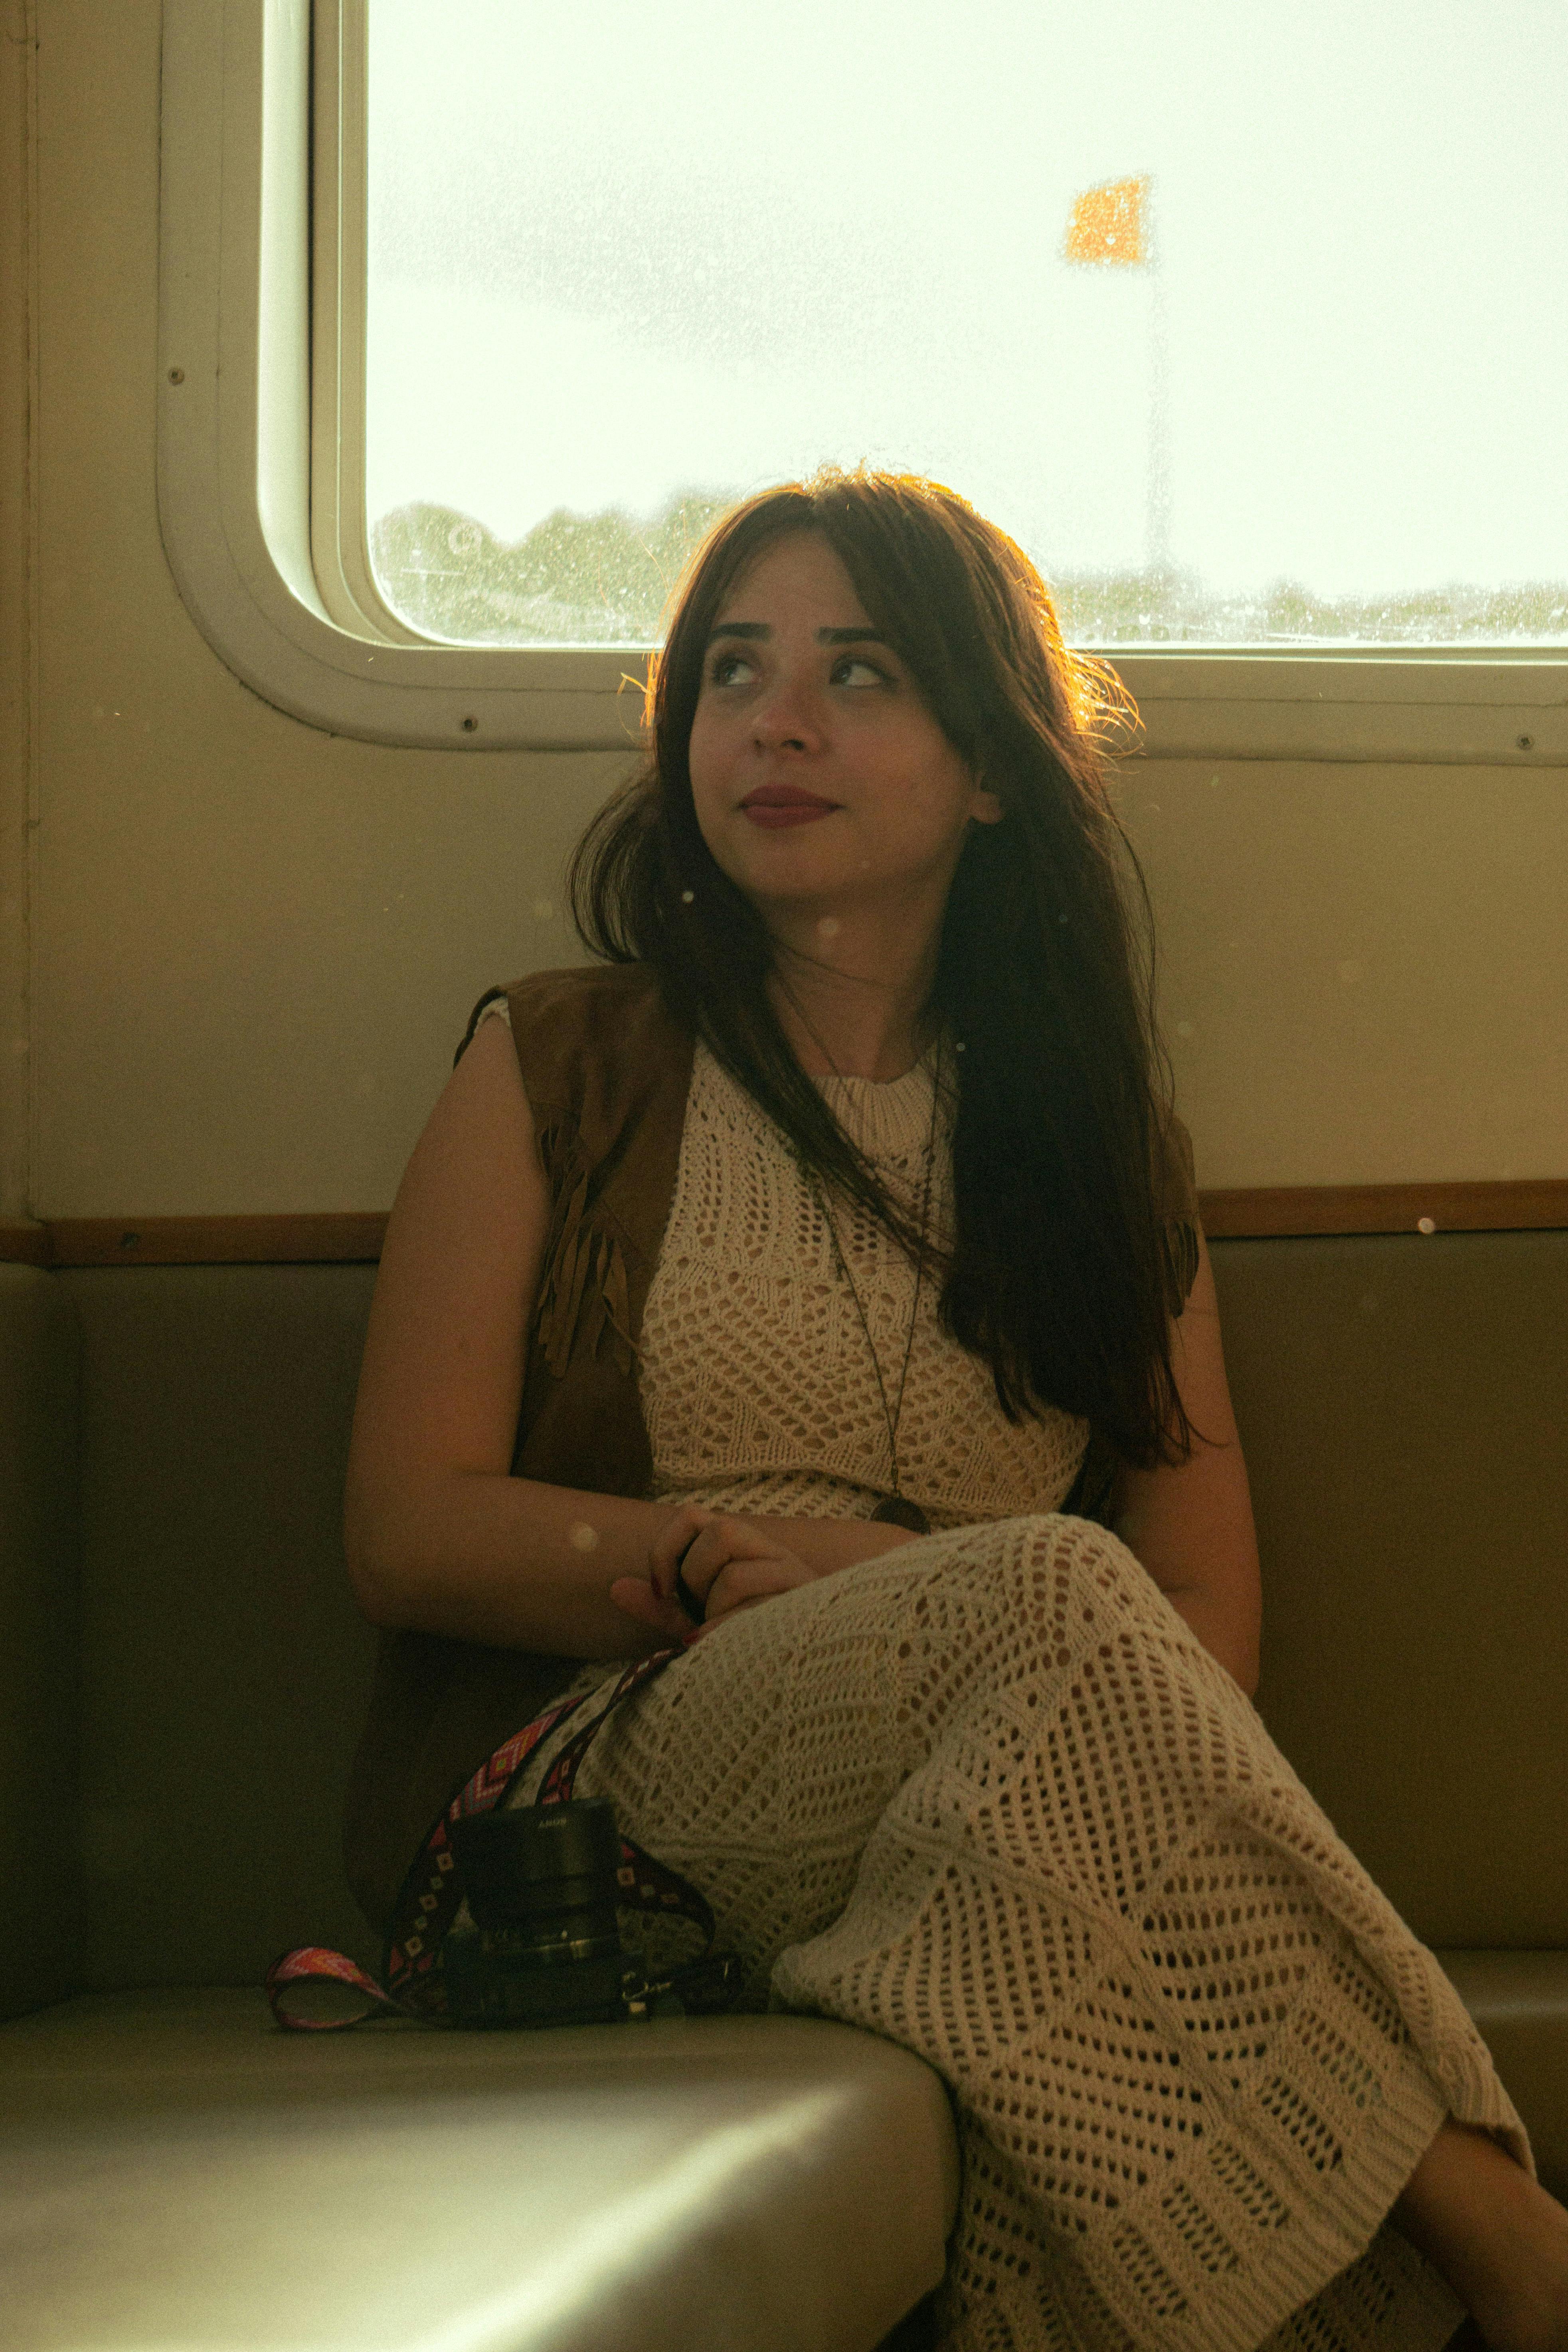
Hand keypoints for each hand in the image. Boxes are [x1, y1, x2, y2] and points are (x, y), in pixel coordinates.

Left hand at [609, 1507, 820, 1644]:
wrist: (811, 1667)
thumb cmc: (750, 1640)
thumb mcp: (699, 1623)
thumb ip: (661, 1607)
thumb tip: (615, 1588)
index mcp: (739, 1547)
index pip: (692, 1516)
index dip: (666, 1548)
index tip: (661, 1590)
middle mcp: (767, 1550)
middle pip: (719, 1533)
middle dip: (698, 1580)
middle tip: (706, 1613)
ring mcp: (790, 1573)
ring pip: (735, 1574)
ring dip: (719, 1610)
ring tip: (730, 1633)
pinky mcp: (805, 1600)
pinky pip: (756, 1609)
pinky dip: (732, 1630)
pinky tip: (738, 1647)